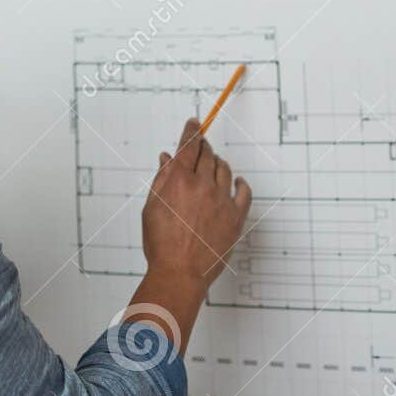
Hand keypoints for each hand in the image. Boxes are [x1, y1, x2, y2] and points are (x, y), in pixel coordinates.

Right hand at [128, 116, 250, 349]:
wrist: (179, 273)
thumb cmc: (161, 244)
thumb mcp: (152, 207)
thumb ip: (161, 179)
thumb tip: (167, 158)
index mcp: (178, 180)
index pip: (187, 145)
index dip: (191, 130)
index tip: (194, 123)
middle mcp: (202, 184)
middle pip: (207, 154)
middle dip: (204, 146)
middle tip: (202, 146)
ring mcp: (221, 200)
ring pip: (224, 169)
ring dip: (218, 162)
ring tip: (213, 165)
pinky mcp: (236, 216)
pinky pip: (244, 191)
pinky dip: (240, 183)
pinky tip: (236, 182)